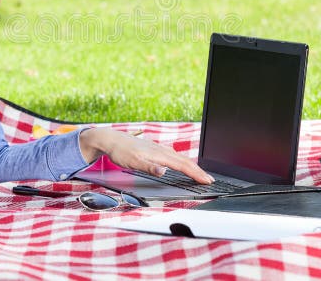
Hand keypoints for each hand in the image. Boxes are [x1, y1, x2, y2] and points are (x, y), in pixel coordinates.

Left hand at [79, 128, 213, 184]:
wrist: (111, 139)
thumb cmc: (121, 152)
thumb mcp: (133, 163)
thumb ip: (149, 168)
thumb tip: (164, 171)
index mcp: (159, 155)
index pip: (182, 165)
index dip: (196, 174)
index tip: (206, 181)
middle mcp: (161, 150)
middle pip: (185, 161)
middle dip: (198, 171)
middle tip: (210, 180)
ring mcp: (158, 149)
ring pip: (180, 158)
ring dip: (192, 166)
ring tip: (200, 174)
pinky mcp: (155, 149)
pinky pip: (173, 156)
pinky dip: (182, 162)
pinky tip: (181, 164)